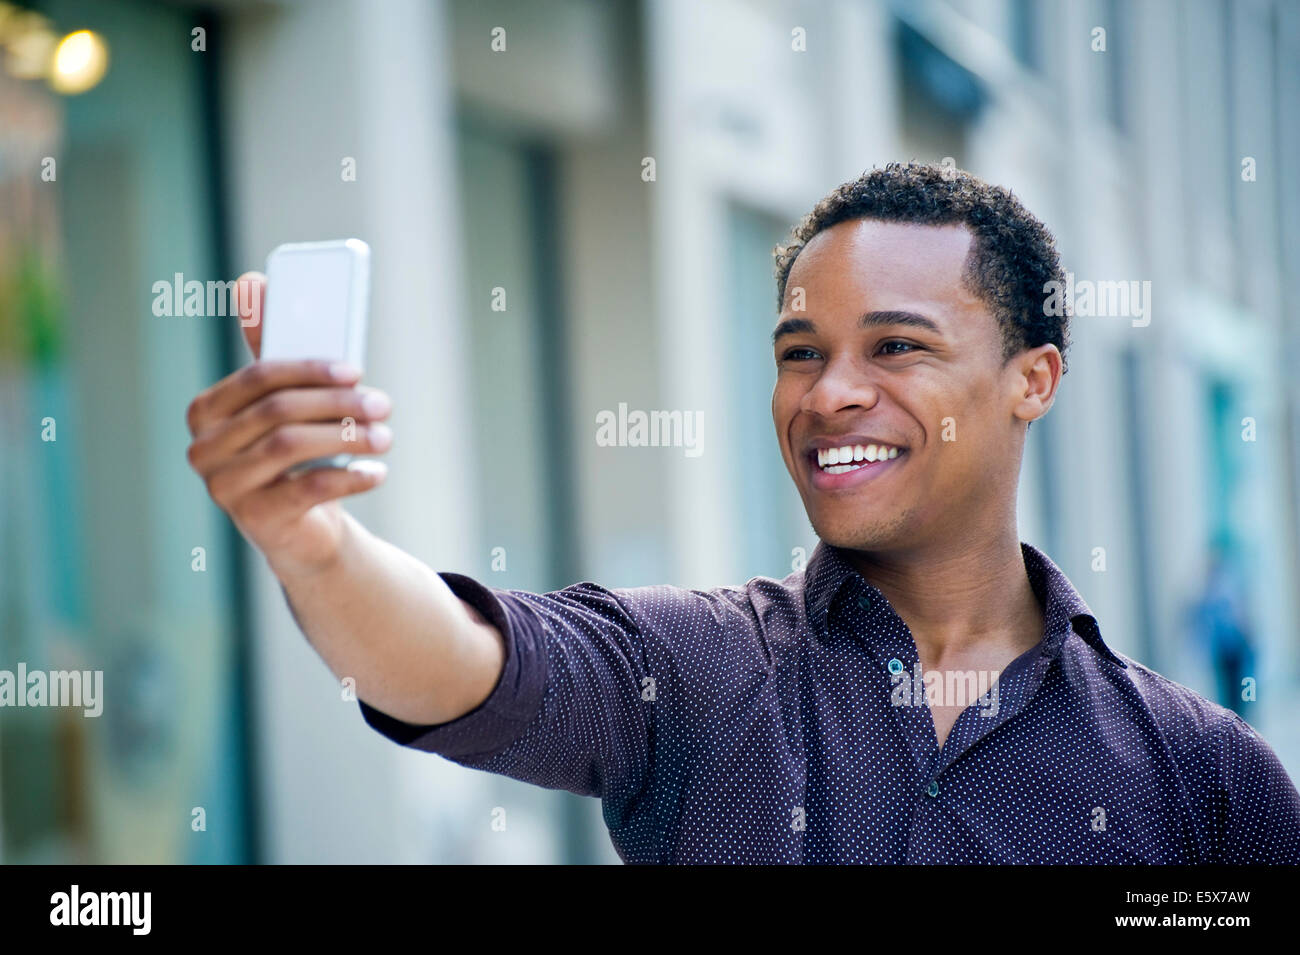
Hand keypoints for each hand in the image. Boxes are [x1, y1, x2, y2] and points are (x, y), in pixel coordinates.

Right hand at [185, 271, 392, 575]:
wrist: (301, 527)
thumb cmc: (295, 453)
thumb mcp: (286, 401)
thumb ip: (273, 349)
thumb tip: (253, 281)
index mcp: (207, 410)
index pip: (258, 377)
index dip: (310, 369)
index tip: (356, 369)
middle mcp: (204, 449)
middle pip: (278, 412)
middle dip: (338, 403)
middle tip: (383, 404)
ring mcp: (224, 487)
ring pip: (290, 447)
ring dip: (348, 437)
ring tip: (385, 437)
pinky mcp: (255, 520)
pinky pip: (307, 488)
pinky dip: (349, 477)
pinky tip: (377, 472)